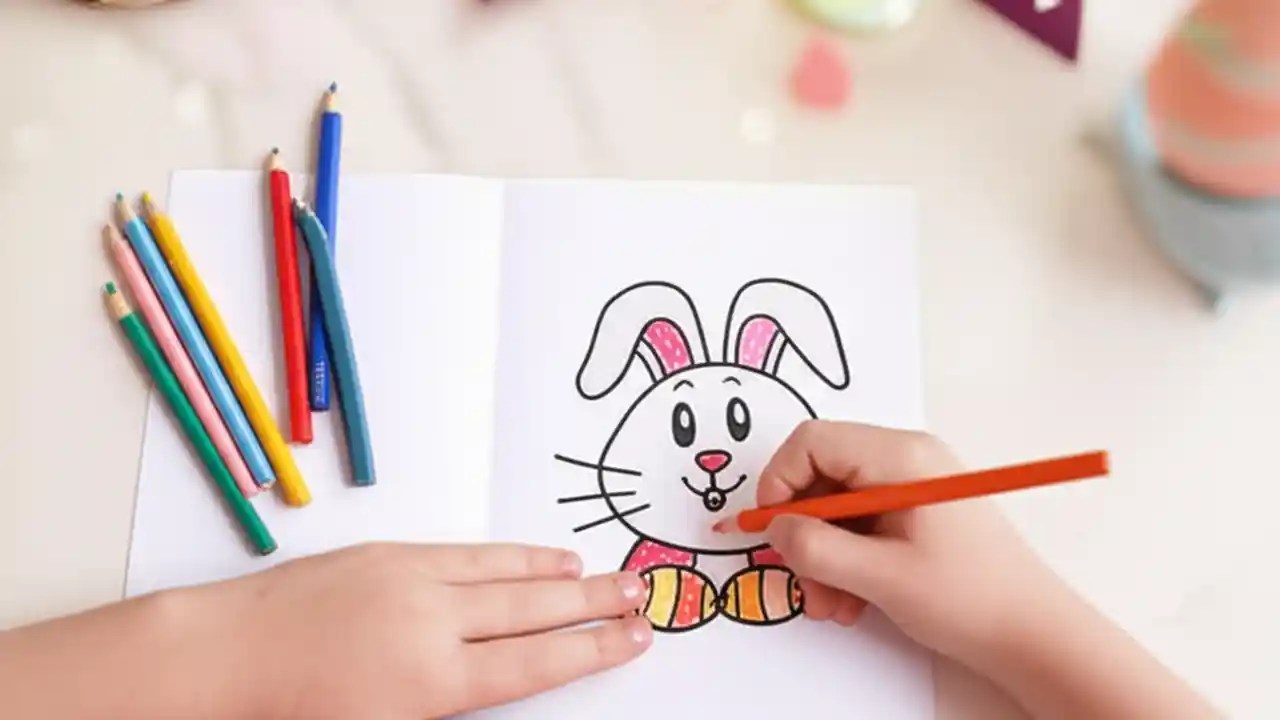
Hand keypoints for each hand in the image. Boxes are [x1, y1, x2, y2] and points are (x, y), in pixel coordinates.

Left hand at [216, 543, 651, 717]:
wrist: (224, 656)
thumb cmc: (292, 712)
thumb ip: (449, 708)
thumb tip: (499, 680)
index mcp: (435, 682)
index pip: (537, 662)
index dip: (593, 650)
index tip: (633, 638)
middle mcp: (434, 624)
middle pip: (534, 611)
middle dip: (594, 603)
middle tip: (639, 591)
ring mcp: (412, 581)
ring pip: (504, 575)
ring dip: (556, 575)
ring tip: (596, 571)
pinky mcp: (389, 554)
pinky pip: (465, 552)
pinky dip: (506, 555)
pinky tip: (529, 555)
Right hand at [755, 421, 1221, 719]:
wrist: (1034, 634)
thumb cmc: (969, 599)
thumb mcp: (880, 576)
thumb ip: (816, 547)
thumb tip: (774, 528)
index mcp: (902, 457)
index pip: (813, 441)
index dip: (780, 482)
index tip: (772, 530)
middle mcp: (906, 459)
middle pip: (822, 475)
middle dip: (803, 532)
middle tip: (805, 583)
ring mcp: (913, 485)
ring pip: (837, 507)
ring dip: (823, 556)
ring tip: (833, 606)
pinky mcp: (917, 512)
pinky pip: (861, 524)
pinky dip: (846, 560)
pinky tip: (853, 601)